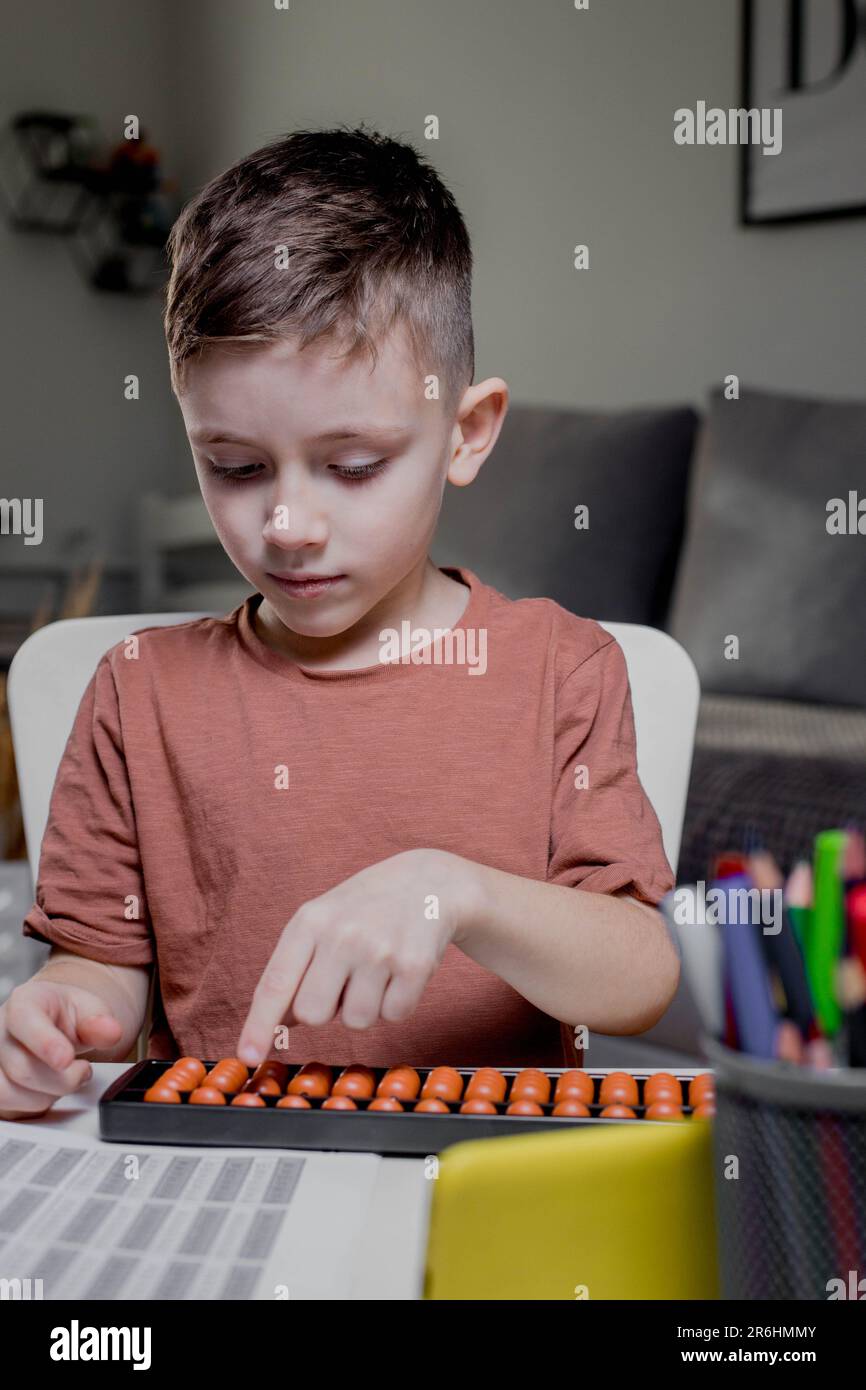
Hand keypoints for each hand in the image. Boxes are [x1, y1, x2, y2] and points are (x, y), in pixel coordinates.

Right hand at [0, 979, 123, 1118]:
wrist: (55, 1024)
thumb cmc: (66, 1016)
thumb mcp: (89, 1009)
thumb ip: (99, 1021)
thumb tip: (111, 1032)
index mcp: (24, 1003)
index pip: (24, 1020)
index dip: (45, 1043)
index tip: (67, 1059)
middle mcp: (0, 1030)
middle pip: (21, 1068)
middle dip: (61, 1080)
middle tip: (82, 1070)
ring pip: (8, 1093)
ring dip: (45, 1096)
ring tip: (63, 1081)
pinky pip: (7, 1108)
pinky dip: (32, 1106)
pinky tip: (47, 1091)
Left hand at [237, 849, 478, 1063]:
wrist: (429, 881)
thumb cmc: (365, 908)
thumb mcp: (322, 922)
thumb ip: (296, 968)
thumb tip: (278, 1022)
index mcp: (310, 922)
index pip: (275, 984)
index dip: (258, 1026)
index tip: (247, 1057)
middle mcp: (341, 935)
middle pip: (312, 1015)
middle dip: (326, 1009)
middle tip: (344, 980)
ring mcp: (379, 951)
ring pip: (355, 1022)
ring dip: (365, 1006)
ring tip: (376, 970)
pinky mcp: (414, 966)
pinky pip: (394, 1016)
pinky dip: (397, 1003)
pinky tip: (401, 971)